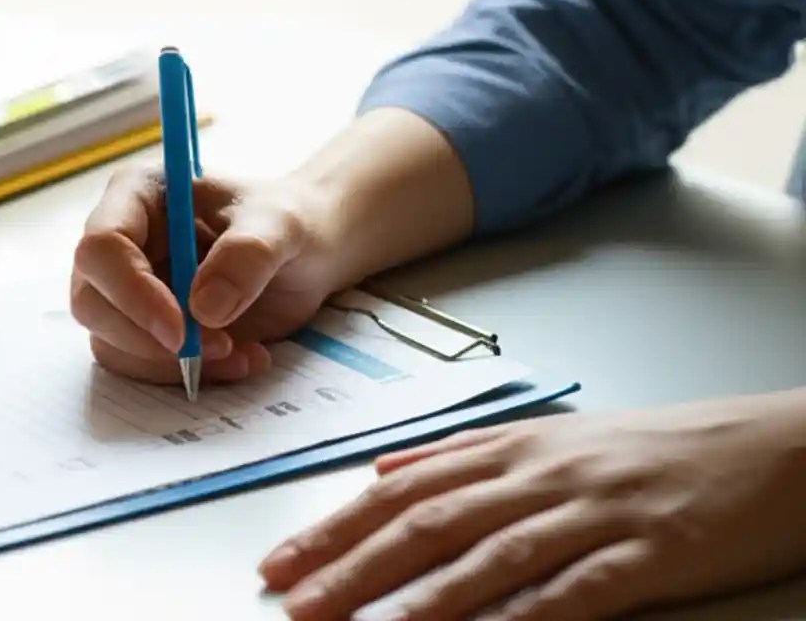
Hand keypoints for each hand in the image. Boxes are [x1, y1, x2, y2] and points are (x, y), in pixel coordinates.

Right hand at [70, 166, 341, 383]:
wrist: (309, 253)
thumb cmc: (290, 222)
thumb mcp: (282, 227)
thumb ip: (247, 256)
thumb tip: (202, 308)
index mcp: (138, 194)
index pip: (101, 246)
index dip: (131, 292)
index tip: (180, 329)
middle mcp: (121, 240)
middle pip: (92, 301)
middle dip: (150, 339)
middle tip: (220, 346)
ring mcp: (127, 288)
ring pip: (111, 342)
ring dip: (171, 364)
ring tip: (241, 353)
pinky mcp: (144, 327)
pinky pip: (141, 364)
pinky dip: (188, 373)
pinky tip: (240, 358)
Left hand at [259, 391, 805, 619]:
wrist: (770, 448)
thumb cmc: (656, 447)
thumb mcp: (549, 437)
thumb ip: (461, 455)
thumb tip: (384, 470)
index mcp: (511, 448)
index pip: (402, 489)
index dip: (335, 526)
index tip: (282, 560)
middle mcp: (540, 475)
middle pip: (429, 522)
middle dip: (353, 565)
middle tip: (294, 601)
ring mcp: (593, 511)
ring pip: (489, 554)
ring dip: (417, 597)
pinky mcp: (649, 551)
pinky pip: (577, 589)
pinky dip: (525, 615)